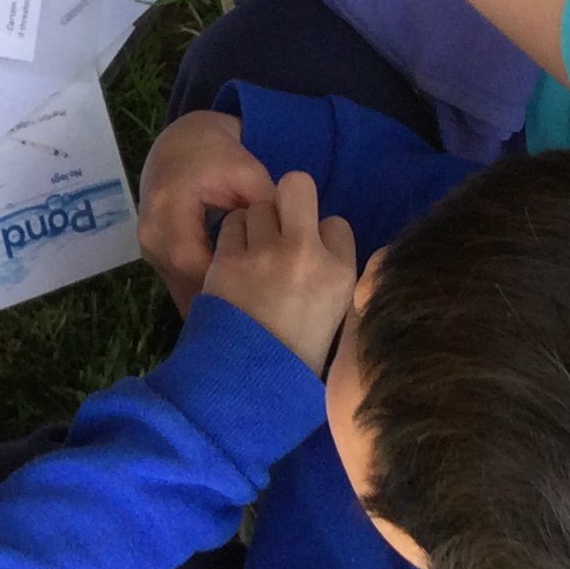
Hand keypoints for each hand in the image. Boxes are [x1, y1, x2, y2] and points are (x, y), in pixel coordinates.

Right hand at [137, 110, 276, 310]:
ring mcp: (148, 247)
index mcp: (169, 208)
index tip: (262, 300)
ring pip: (180, 289)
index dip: (226, 284)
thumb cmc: (215, 155)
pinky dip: (204, 294)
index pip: (193, 261)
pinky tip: (232, 310)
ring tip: (248, 323)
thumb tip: (292, 237)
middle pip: (184, 283)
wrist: (180, 145)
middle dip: (223, 302)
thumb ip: (266, 203)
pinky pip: (179, 284)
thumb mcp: (245, 172)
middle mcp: (151, 233)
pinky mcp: (155, 255)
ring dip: (213, 304)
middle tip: (259, 322)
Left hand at [196, 169, 361, 374]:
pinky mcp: (228, 261)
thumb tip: (318, 236)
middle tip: (280, 224)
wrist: (252, 383)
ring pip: (258, 205)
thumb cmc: (297, 352)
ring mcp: (265, 255)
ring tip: (253, 254)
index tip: (307, 258)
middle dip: (290, 197)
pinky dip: (232, 239)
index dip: (319, 235)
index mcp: (341, 273)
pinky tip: (234, 262)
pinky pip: (231, 225)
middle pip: (298, 185)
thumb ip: (332, 271)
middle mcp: (305, 255)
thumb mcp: (336, 313)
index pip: (336, 222)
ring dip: (256, 223)